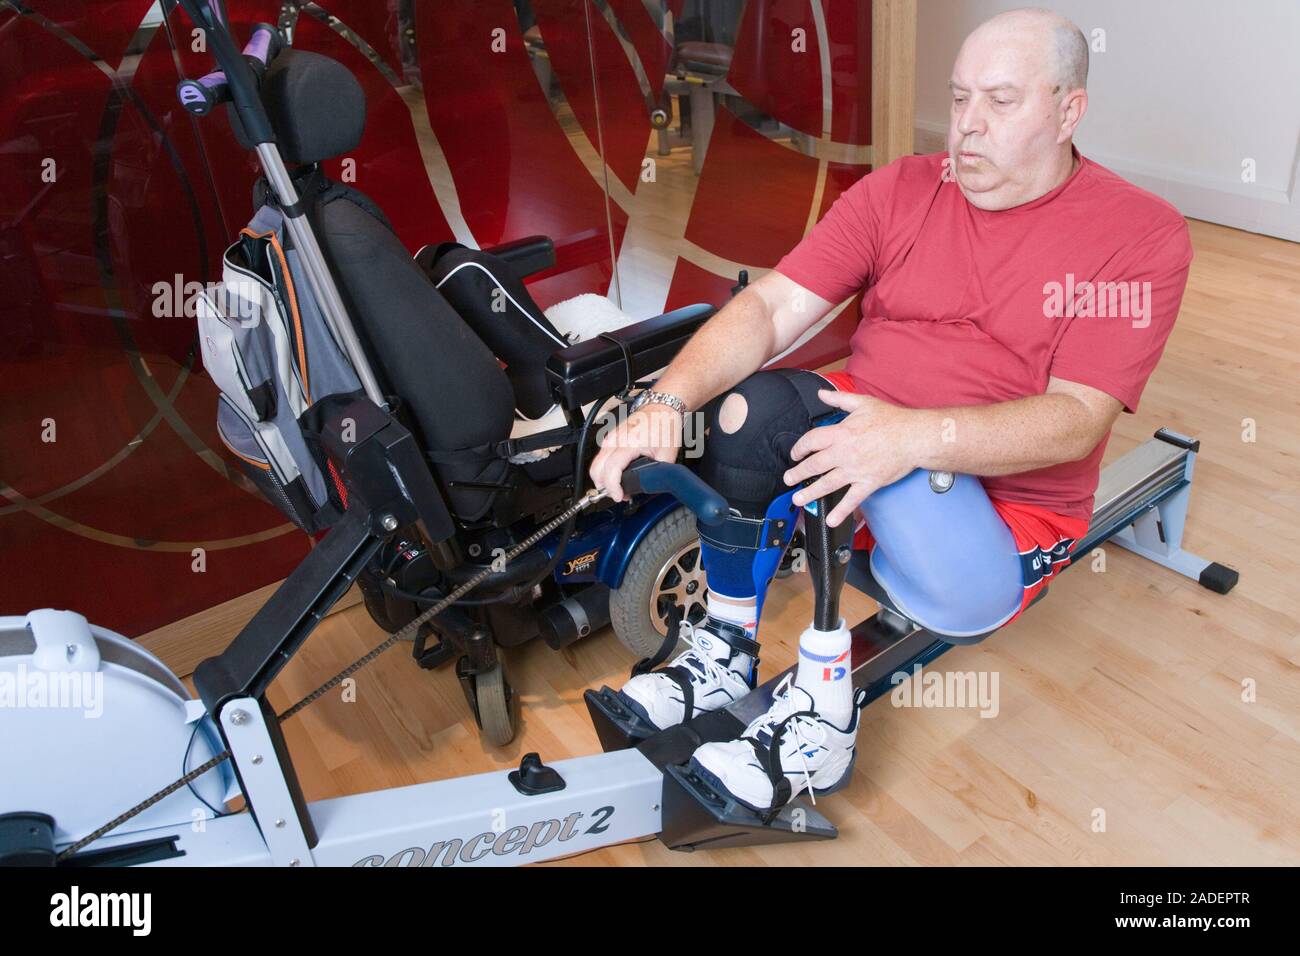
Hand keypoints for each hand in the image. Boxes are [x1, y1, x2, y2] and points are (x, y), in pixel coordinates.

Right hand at [589, 403, 683, 501]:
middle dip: (605, 486)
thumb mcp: (666, 456)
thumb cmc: (665, 426)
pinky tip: (615, 473)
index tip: (619, 496)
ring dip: (603, 478)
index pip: (611, 469)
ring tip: (617, 485)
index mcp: (629, 443)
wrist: (663, 409)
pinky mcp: (609, 436)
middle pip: (596, 469)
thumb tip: (645, 487)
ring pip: (596, 464)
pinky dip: (604, 468)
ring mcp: (611, 436)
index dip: (612, 487)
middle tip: (618, 494)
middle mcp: (616, 439)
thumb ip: (655, 474)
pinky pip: (600, 456)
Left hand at [784, 390, 919, 526]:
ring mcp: (856, 470)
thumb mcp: (863, 403)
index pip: (812, 441)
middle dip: (798, 473)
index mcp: (842, 433)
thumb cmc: (892, 420)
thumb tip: (822, 393)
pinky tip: (831, 519)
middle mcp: (845, 453)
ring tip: (798, 499)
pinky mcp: (869, 482)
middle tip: (789, 479)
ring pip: (827, 484)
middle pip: (814, 465)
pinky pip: (852, 499)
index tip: (795, 454)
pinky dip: (841, 511)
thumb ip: (839, 398)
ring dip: (810, 493)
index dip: (800, 448)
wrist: (915, 437)